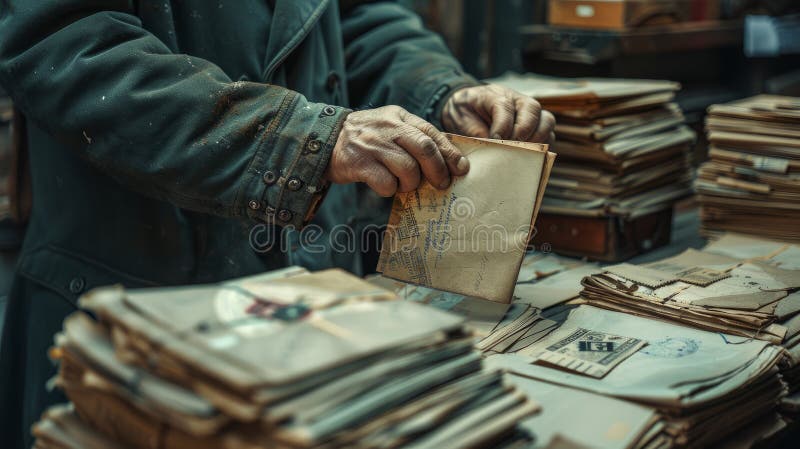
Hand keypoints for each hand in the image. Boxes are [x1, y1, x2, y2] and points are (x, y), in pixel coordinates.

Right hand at [325, 106, 469, 196]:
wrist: (323, 140)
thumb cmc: (365, 139)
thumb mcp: (389, 127)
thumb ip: (413, 138)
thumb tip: (446, 161)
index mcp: (399, 116)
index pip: (431, 132)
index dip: (450, 152)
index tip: (462, 168)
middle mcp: (387, 127)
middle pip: (424, 149)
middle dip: (438, 170)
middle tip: (442, 184)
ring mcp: (373, 145)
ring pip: (408, 169)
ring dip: (411, 183)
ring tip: (404, 185)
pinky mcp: (359, 163)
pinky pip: (387, 183)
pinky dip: (390, 190)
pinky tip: (384, 186)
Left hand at [442, 84, 554, 143]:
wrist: (468, 110)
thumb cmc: (465, 114)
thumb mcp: (462, 120)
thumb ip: (476, 132)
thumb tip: (493, 149)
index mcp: (497, 95)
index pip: (506, 107)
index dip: (502, 126)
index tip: (495, 140)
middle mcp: (518, 101)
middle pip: (533, 109)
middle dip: (524, 131)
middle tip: (512, 148)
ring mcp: (530, 114)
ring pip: (546, 121)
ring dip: (538, 140)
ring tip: (523, 154)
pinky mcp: (537, 128)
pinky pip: (549, 136)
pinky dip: (543, 148)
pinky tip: (530, 159)